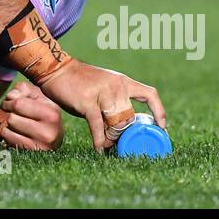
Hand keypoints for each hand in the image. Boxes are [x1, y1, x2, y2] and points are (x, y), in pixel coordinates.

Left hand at [0, 81, 63, 150]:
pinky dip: (8, 136)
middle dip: (8, 114)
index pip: (18, 104)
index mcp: (52, 114)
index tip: (9, 103)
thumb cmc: (43, 110)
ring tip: (16, 123)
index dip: (9, 102)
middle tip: (13, 114)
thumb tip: (11, 97)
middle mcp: (49, 132)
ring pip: (8, 131)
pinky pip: (9, 142)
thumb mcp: (38, 95)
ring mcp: (41, 146)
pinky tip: (16, 133)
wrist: (55, 134)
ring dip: (7, 126)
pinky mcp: (32, 155)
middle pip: (12, 119)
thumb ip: (23, 89)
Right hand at [39, 60, 165, 151]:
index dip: (159, 111)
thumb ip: (115, 102)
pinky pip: (98, 127)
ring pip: (116, 124)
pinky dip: (99, 141)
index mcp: (123, 82)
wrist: (57, 69)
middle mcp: (116, 86)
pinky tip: (99, 149)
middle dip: (126, 133)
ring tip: (107, 145)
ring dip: (111, 139)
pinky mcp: (88, 102)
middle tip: (121, 143)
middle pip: (130, 117)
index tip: (162, 127)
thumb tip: (121, 128)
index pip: (149, 94)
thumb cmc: (80, 82)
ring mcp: (102, 93)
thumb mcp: (104, 87)